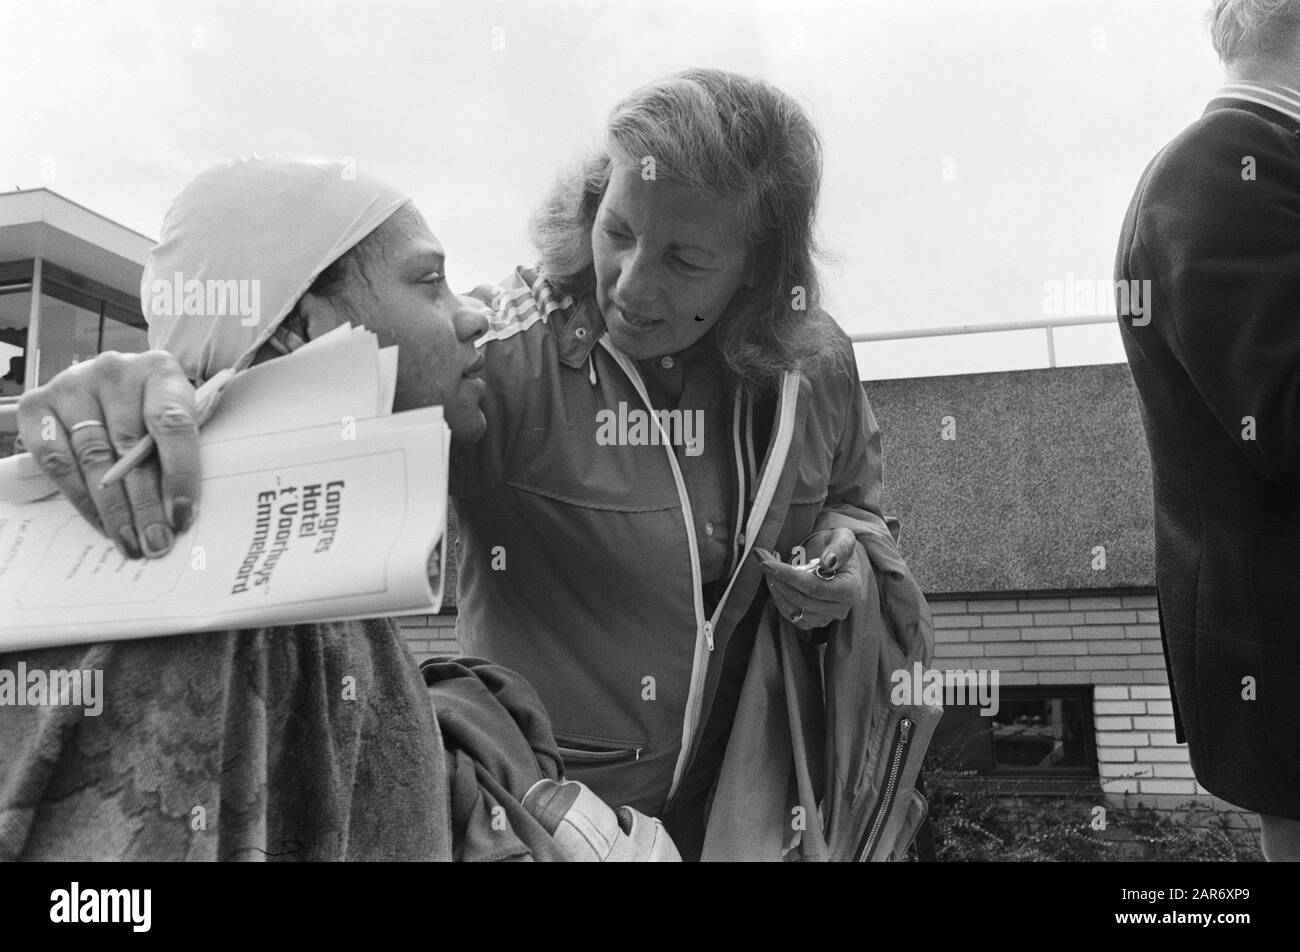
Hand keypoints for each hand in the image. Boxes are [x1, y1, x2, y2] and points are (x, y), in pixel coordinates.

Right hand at [17, 350, 200, 558]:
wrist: (122, 381)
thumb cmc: (158, 405)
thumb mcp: (183, 417)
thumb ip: (182, 453)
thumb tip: (178, 514)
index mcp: (159, 370)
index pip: (172, 423)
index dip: (180, 473)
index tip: (183, 515)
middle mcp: (113, 371)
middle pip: (129, 447)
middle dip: (145, 505)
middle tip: (156, 542)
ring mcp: (72, 385)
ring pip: (92, 458)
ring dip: (113, 509)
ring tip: (129, 542)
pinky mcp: (38, 404)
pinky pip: (56, 461)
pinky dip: (80, 497)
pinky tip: (100, 522)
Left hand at [754, 527, 864, 630]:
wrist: (835, 559)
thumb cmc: (837, 546)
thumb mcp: (843, 537)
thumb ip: (839, 547)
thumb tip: (828, 561)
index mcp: (850, 589)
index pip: (815, 587)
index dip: (789, 576)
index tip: (768, 563)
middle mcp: (840, 609)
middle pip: (800, 599)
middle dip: (777, 578)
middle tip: (763, 558)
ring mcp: (826, 618)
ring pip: (792, 608)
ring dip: (774, 586)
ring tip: (769, 564)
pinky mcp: (812, 622)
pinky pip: (789, 614)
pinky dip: (777, 596)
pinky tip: (775, 578)